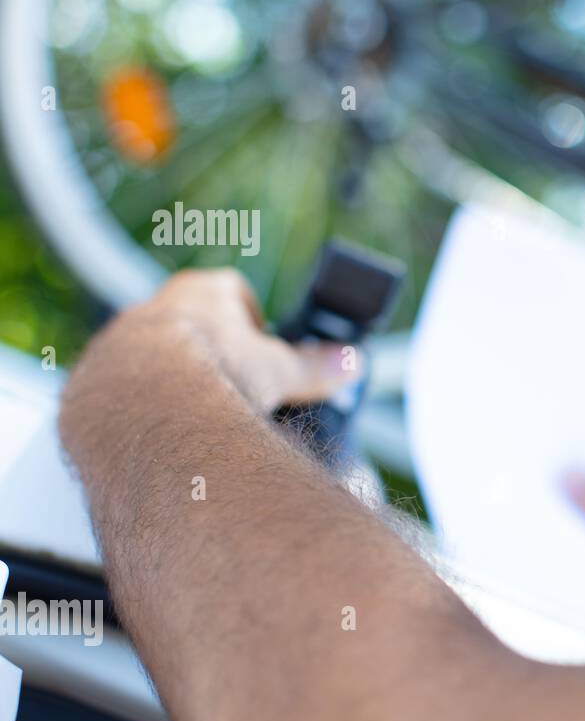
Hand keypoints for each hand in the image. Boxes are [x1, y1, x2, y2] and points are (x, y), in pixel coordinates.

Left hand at [68, 268, 355, 414]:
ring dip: (177, 378)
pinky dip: (147, 404)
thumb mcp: (277, 371)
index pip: (232, 291)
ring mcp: (120, 340)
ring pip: (156, 355)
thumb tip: (353, 364)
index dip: (251, 321)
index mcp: (203, 292)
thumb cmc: (211, 372)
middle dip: (215, 353)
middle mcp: (156, 306)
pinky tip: (165, 429)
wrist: (136, 401)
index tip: (260, 347)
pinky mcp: (95, 377)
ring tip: (199, 413)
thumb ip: (315, 368)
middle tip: (234, 385)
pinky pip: (127, 387)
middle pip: (192, 324)